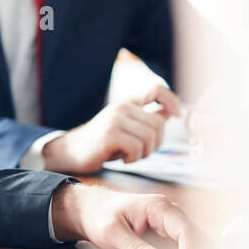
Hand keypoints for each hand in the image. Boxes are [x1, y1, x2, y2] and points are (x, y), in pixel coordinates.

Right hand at [41, 84, 182, 173]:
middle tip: (141, 152)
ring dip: (145, 153)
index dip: (172, 100)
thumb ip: (147, 119)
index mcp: (127, 102)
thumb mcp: (126, 127)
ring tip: (131, 155)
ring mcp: (115, 120)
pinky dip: (134, 158)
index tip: (178, 115)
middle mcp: (122, 107)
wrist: (70, 151)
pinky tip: (123, 159)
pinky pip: (137, 147)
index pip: (156, 90)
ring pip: (149, 137)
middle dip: (156, 144)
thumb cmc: (102, 143)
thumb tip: (171, 112)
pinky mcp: (109, 135)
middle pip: (158, 124)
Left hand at [50, 182, 208, 248]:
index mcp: (159, 208)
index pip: (187, 231)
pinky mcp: (167, 235)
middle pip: (200, 238)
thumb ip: (134, 248)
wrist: (90, 210)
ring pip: (195, 245)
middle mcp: (170, 214)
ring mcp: (170, 224)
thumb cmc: (98, 215)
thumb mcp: (111, 232)